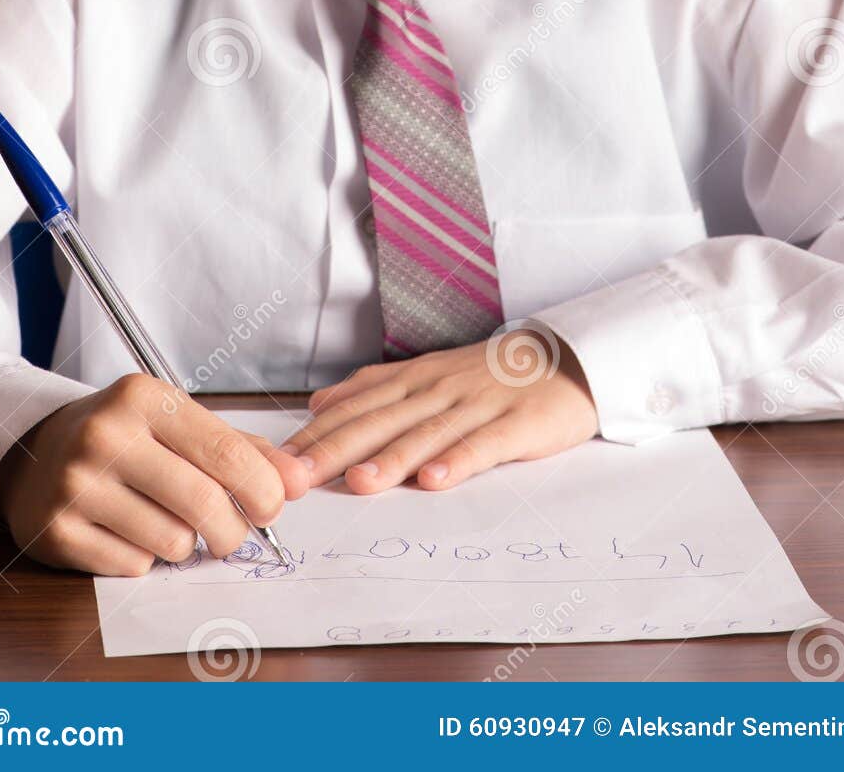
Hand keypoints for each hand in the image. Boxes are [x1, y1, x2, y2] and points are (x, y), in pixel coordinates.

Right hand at [0, 373, 308, 575]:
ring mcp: (77, 484)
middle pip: (204, 503)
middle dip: (233, 530)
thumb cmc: (124, 438)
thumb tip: (297, 480)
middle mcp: (106, 435)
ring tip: (167, 522)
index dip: (264, 488)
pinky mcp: (58, 531)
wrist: (34, 454)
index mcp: (144, 397)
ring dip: (185, 544)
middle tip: (232, 533)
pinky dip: (145, 559)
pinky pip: (134, 566)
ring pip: (172, 542)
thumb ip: (240, 448)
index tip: (272, 506)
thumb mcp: (176, 423)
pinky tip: (127, 533)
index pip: (226, 452)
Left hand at [278, 329, 598, 493]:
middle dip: (335, 450)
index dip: (316, 435)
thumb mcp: (427, 373)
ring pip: (427, 433)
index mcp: (413, 380)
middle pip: (380, 421)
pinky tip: (436, 480)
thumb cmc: (489, 376)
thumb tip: (318, 404)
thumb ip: (373, 389)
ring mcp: (477, 405)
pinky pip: (484, 444)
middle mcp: (438, 389)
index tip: (278, 463)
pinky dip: (459, 461)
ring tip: (360, 483)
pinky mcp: (516, 423)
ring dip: (392, 459)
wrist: (566, 360)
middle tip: (297, 479)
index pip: (355, 408)